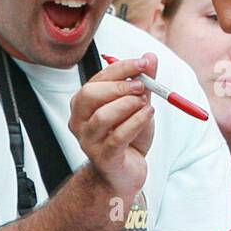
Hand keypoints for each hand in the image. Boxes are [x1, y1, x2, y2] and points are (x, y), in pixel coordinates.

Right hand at [69, 53, 154, 198]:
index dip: (121, 68)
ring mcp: (88, 141)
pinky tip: (148, 115)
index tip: (144, 63)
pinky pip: (117, 137)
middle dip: (119, 86)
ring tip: (146, 104)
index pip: (97, 79)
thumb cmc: (128, 138)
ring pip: (103, 117)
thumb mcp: (138, 106)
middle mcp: (80, 121)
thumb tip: (150, 56)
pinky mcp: (103, 158)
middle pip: (90, 95)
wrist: (126, 173)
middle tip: (142, 86)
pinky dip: (136, 122)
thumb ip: (143, 82)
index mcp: (84, 104)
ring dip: (128, 106)